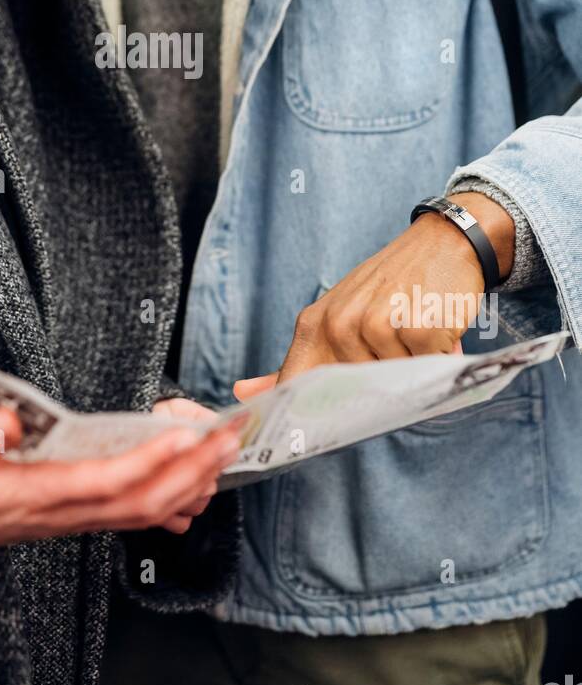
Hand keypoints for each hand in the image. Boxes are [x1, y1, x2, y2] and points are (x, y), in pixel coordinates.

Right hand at [0, 405, 241, 565]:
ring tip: (224, 451)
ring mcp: (80, 518)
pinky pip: (139, 514)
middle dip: (191, 469)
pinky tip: (198, 481)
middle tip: (228, 437)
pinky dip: (176, 498)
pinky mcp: (84, 516)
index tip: (182, 436)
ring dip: (192, 482)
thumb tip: (11, 416)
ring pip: (149, 510)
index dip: (149, 461)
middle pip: (144, 499)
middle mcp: (69, 512)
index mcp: (40, 495)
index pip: (107, 482)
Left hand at [234, 194, 512, 396]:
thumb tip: (243, 391)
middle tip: (393, 345)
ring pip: (396, 384)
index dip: (294, 419)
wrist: (442, 242)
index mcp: (315, 324)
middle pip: (357, 395)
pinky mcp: (414, 329)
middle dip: (381, 384)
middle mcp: (340, 325)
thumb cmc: (390, 283)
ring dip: (412, 365)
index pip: (294, 384)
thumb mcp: (340, 311)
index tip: (288, 442)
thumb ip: (299, 359)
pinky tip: (433, 322)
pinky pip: (428, 369)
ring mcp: (376, 326)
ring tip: (414, 328)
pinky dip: (438, 355)